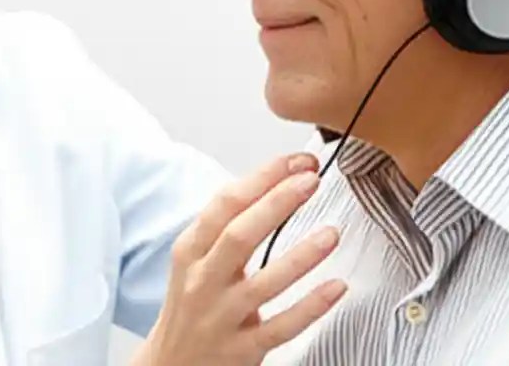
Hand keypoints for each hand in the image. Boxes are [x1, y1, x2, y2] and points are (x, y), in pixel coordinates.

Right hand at [133, 153, 345, 365]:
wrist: (172, 365)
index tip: (295, 162)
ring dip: (301, 256)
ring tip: (332, 233)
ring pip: (263, 283)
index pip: (224, 204)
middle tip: (311, 181)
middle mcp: (203, 281)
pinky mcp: (242, 350)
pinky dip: (311, 306)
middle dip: (278, 204)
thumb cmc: (192, 304)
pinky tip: (336, 287)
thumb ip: (226, 225)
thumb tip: (274, 182)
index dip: (262, 178)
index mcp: (191, 251)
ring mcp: (222, 317)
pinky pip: (281, 327)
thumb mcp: (195, 259)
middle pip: (239, 236)